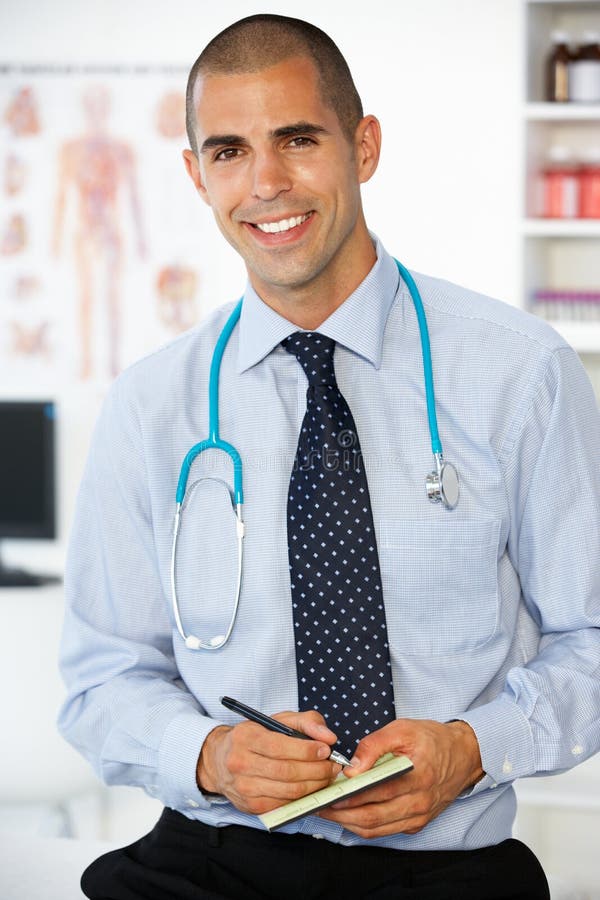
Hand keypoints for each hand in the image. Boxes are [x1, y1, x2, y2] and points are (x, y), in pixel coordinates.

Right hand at [196, 710, 341, 814]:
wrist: (221, 760)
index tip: (326, 750)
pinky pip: (284, 804)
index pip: (280, 747)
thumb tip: (329, 738)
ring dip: (315, 785)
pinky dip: (303, 798)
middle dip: (317, 770)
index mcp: (246, 736)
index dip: (307, 750)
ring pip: (288, 791)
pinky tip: (312, 788)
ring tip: (327, 777)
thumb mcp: (278, 720)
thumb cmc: (256, 736)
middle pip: (287, 772)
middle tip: (333, 766)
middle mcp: (241, 762)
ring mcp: (244, 787)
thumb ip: (306, 722)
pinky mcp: (250, 806)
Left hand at [317, 719, 483, 837]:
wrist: (464, 755)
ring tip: (328, 811)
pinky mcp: (417, 823)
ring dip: (349, 823)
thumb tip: (352, 767)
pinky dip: (364, 826)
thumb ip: (375, 745)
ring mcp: (418, 816)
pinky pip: (386, 831)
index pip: (375, 793)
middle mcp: (419, 803)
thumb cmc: (432, 739)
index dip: (348, 796)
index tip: (326, 792)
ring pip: (376, 830)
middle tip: (319, 806)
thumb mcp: (403, 728)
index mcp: (416, 777)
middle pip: (372, 818)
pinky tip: (349, 814)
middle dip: (341, 815)